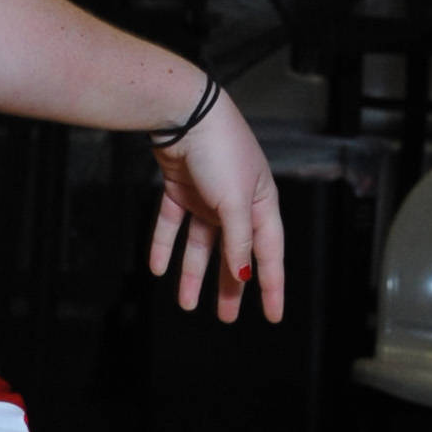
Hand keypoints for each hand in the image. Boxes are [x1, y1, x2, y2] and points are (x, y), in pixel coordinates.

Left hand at [149, 93, 285, 324]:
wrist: (184, 114)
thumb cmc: (221, 149)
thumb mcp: (235, 201)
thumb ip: (240, 240)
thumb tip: (244, 272)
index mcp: (261, 202)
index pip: (269, 252)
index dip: (271, 285)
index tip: (272, 315)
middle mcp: (235, 201)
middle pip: (233, 252)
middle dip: (229, 286)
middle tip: (225, 316)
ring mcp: (206, 196)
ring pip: (200, 244)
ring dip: (193, 274)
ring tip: (186, 303)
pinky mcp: (179, 190)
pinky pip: (172, 226)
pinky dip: (165, 247)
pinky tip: (159, 269)